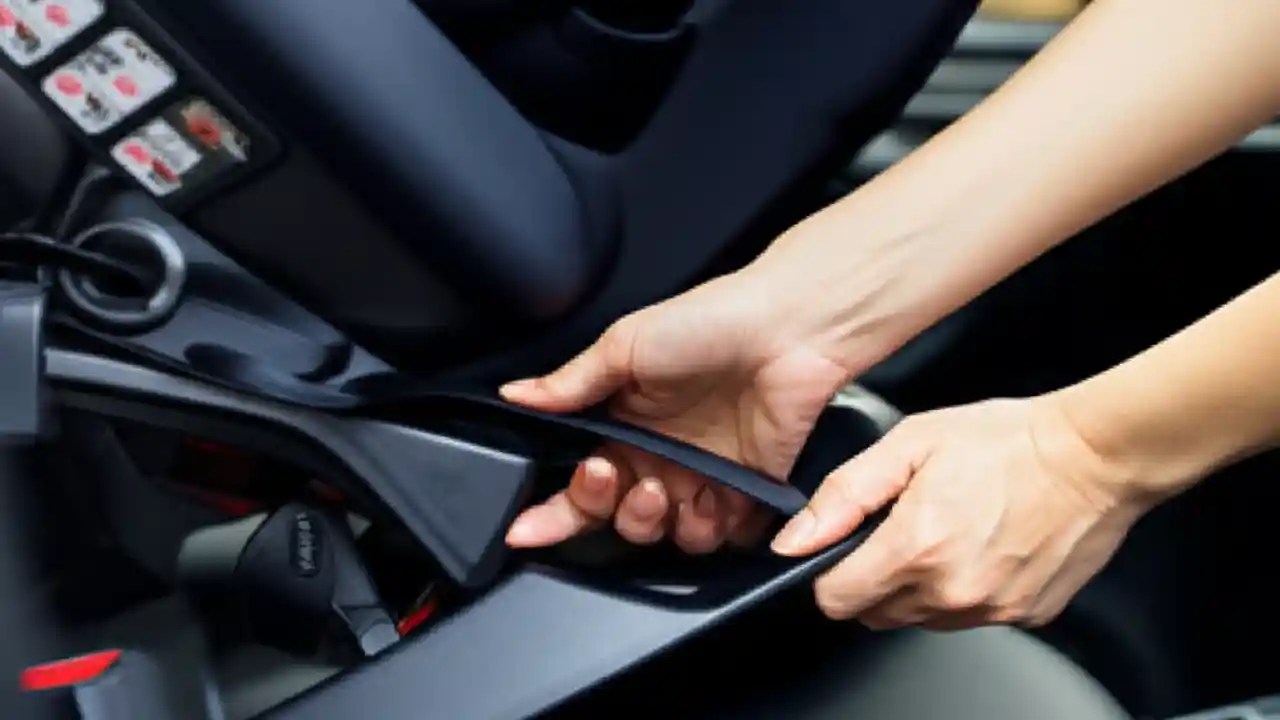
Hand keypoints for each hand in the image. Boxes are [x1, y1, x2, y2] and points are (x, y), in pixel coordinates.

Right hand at [502, 272, 853, 553]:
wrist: (787, 327)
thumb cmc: (711, 320)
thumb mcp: (625, 345)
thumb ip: (569, 383)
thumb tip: (514, 395)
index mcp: (626, 424)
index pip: (579, 482)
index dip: (550, 511)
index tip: (525, 528)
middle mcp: (661, 455)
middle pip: (616, 516)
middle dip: (605, 508)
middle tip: (611, 477)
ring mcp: (704, 474)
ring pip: (664, 533)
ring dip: (653, 522)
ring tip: (661, 490)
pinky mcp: (749, 489)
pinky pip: (720, 535)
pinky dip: (709, 528)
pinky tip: (708, 498)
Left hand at [772, 395, 1154, 629]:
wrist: (1093, 456)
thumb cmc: (1007, 442)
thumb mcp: (908, 445)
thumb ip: (843, 496)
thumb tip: (794, 540)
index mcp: (915, 549)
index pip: (835, 600)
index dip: (830, 571)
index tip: (846, 545)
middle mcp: (951, 591)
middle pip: (874, 614)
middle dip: (872, 577)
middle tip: (903, 527)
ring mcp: (990, 610)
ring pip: (919, 619)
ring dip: (917, 585)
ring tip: (947, 529)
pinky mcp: (1024, 616)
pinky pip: (968, 617)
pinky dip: (962, 589)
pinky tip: (980, 545)